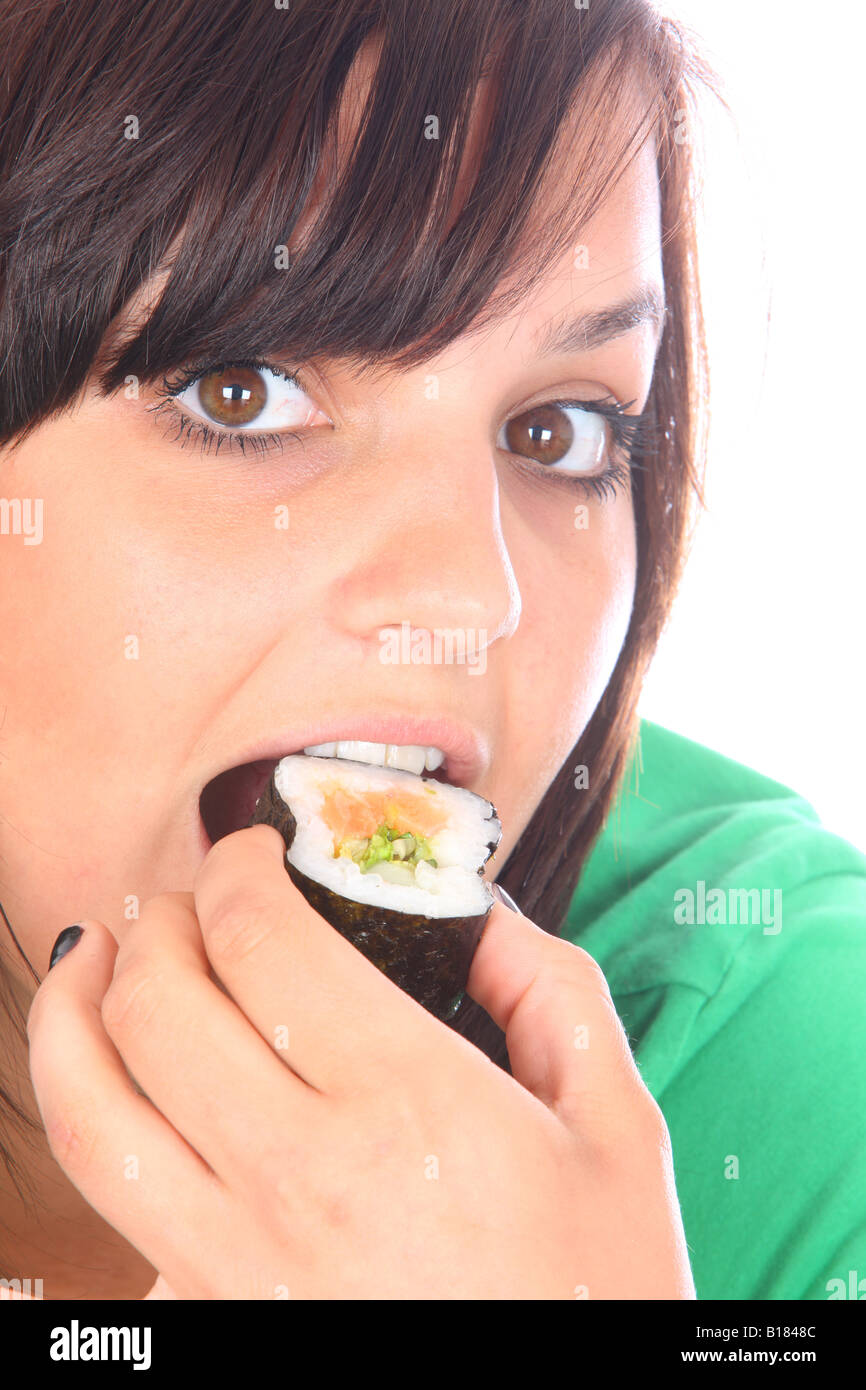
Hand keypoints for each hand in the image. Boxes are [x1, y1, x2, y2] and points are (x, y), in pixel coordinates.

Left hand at [28, 824, 694, 1299]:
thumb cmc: (598, 1292)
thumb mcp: (619, 1129)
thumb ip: (555, 994)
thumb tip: (484, 920)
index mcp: (410, 1106)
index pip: (263, 941)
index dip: (236, 870)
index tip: (247, 854)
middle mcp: (303, 1177)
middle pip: (158, 1007)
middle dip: (159, 924)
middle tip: (187, 906)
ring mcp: (239, 1261)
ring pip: (93, 1114)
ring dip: (73, 1017)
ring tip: (93, 965)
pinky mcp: (216, 1316)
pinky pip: (121, 1215)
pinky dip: (102, 1131)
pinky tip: (128, 1096)